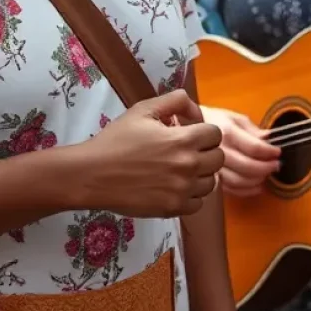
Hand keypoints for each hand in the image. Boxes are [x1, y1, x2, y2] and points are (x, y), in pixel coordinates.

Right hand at [77, 89, 223, 217]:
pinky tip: (175, 187)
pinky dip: (191, 195)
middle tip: (186, 151)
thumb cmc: (117, 139)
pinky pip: (197, 204)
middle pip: (218, 159)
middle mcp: (188, 166)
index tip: (190, 133)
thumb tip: (196, 111)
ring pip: (210, 183)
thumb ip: (175, 101)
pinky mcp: (172, 209)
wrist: (93, 174)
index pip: (216, 134)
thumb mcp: (144, 109)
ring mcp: (182, 190)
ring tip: (180, 169)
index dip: (204, 131)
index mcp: (183, 140)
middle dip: (205, 151)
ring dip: (200, 174)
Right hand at [202, 107, 279, 196]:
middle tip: (276, 165)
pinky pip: (231, 190)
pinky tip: (256, 186)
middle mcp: (219, 151)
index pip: (254, 147)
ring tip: (266, 174)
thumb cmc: (210, 121)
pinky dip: (247, 191)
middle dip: (266, 168)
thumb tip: (269, 137)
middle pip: (248, 167)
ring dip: (258, 180)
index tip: (278, 152)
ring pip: (240, 181)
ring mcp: (213, 167)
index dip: (270, 151)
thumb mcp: (231, 116)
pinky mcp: (209, 178)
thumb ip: (251, 128)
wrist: (182, 129)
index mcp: (227, 132)